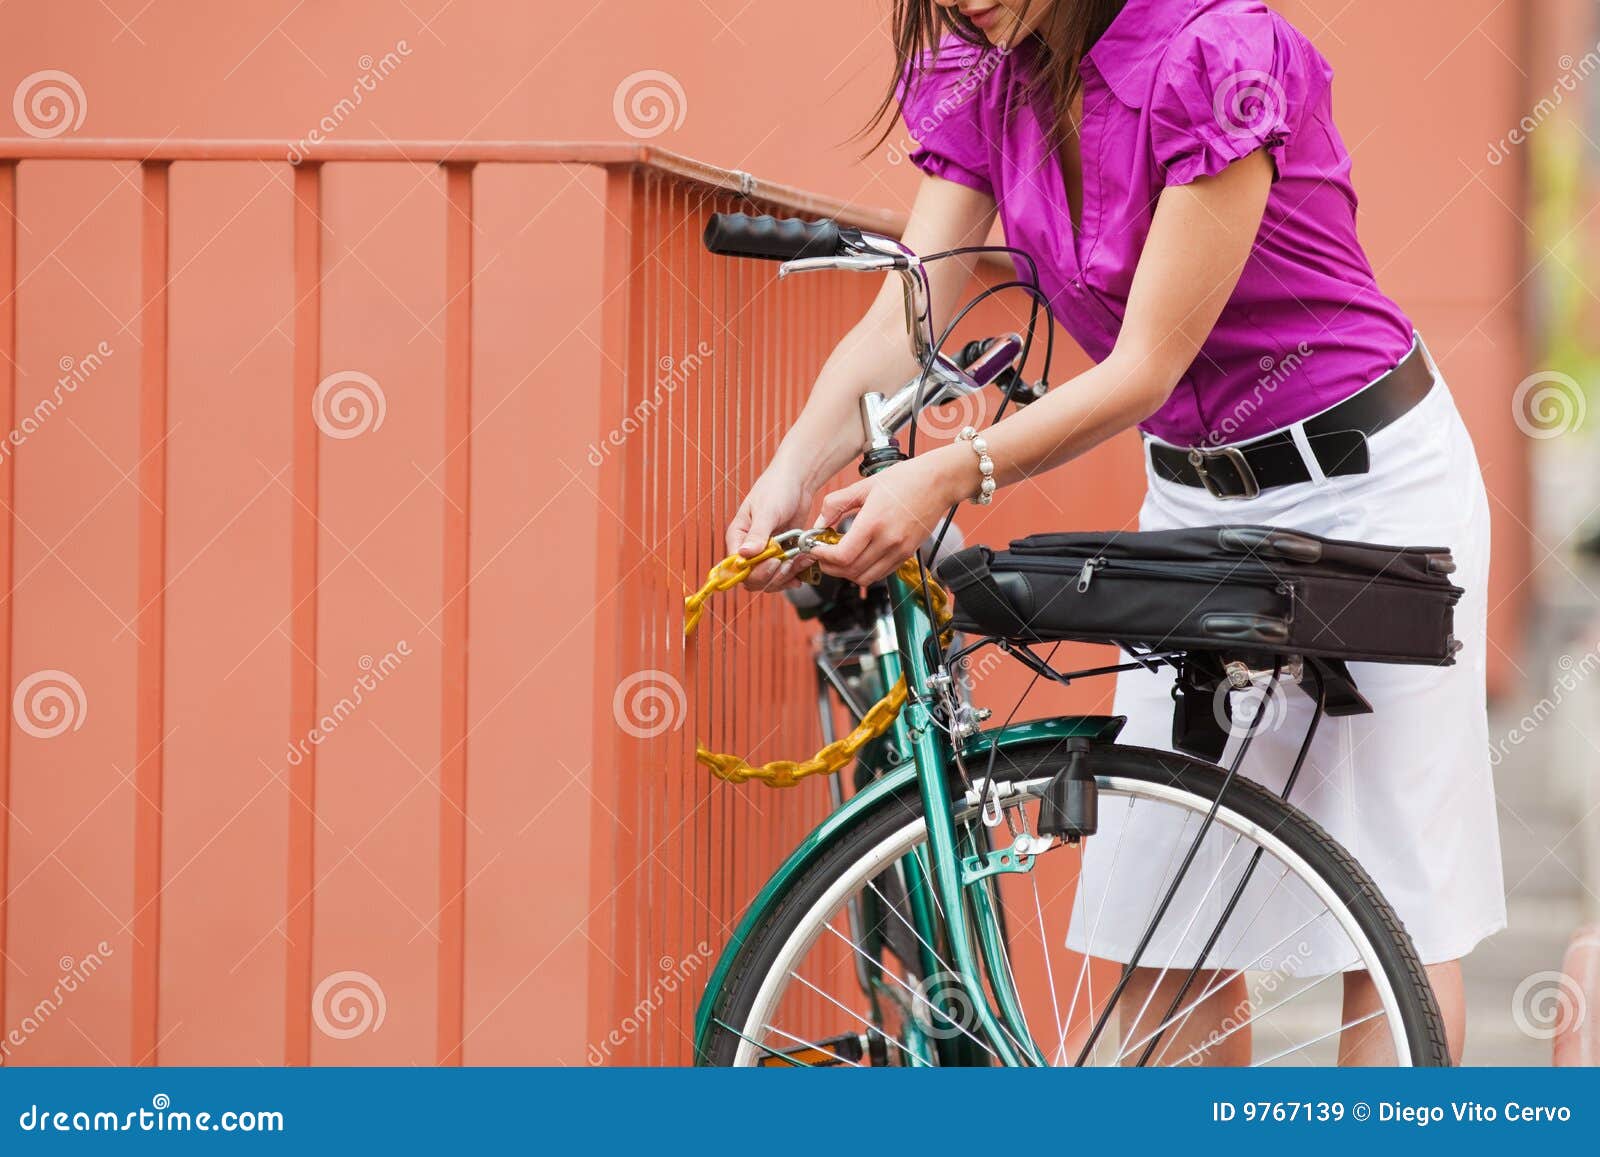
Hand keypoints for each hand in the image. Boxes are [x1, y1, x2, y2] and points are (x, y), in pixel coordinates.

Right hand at [725, 464, 814, 590]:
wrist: (797, 482)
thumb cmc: (777, 489)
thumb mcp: (767, 511)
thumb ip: (757, 534)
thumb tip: (745, 554)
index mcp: (738, 537)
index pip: (738, 566)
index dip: (755, 570)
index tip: (774, 561)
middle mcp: (749, 548)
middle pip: (753, 578)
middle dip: (772, 575)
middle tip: (789, 563)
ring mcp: (766, 553)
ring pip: (770, 579)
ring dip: (786, 575)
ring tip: (800, 562)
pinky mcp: (781, 554)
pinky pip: (784, 573)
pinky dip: (794, 574)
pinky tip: (802, 569)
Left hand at [807, 448, 972, 584]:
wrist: (939, 482)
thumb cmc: (904, 479)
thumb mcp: (863, 486)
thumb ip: (836, 504)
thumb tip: (819, 523)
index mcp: (874, 523)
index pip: (842, 556)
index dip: (823, 557)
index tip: (814, 549)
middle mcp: (888, 541)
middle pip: (850, 571)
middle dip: (830, 567)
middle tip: (821, 555)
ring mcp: (899, 551)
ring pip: (864, 578)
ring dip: (846, 573)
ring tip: (838, 557)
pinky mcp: (906, 555)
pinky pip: (880, 574)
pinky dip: (864, 571)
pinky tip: (858, 556)